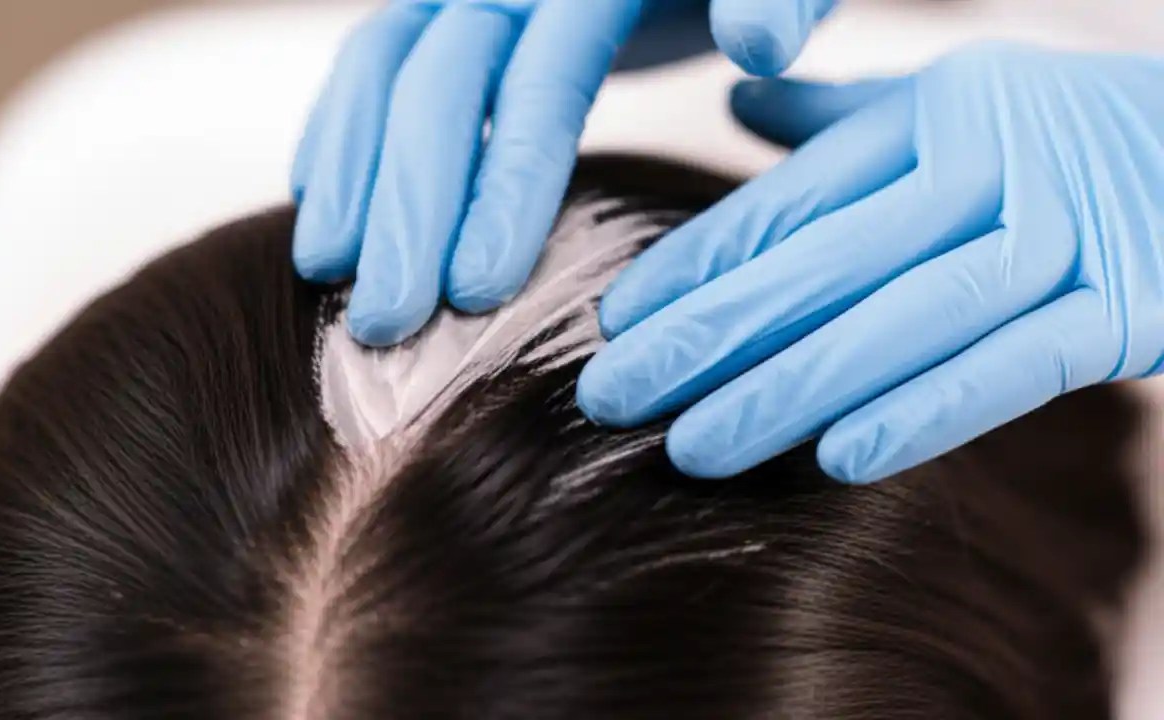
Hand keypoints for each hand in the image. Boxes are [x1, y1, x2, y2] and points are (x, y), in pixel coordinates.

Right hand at [289, 0, 830, 347]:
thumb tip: (758, 44)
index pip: (537, 86)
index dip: (503, 187)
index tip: (478, 292)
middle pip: (440, 86)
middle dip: (405, 208)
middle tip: (384, 322)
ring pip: (384, 69)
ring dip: (350, 172)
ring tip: (325, 271)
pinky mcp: (449, 12)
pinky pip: (376, 59)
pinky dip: (341, 127)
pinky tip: (321, 198)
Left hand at [578, 43, 1163, 483]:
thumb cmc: (1071, 131)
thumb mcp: (961, 101)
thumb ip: (842, 116)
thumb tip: (733, 104)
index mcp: (936, 115)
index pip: (791, 201)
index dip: (696, 265)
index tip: (615, 319)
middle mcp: (990, 166)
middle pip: (823, 266)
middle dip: (708, 338)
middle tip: (610, 395)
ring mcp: (1063, 237)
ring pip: (901, 323)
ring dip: (789, 392)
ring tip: (691, 448)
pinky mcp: (1131, 310)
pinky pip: (1016, 370)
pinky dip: (929, 413)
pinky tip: (837, 463)